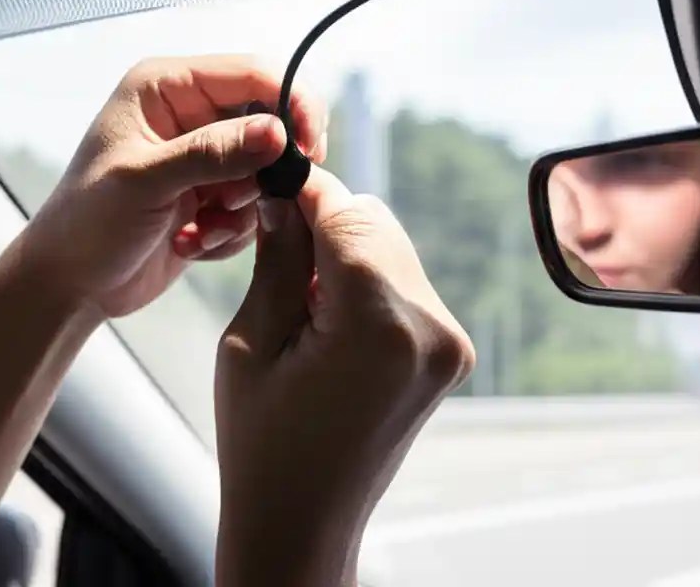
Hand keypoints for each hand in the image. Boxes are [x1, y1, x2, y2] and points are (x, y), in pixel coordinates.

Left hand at [18, 55, 326, 317]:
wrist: (69, 284)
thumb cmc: (86, 223)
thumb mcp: (145, 182)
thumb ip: (211, 154)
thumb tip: (277, 133)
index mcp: (166, 86)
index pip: (252, 73)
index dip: (291, 104)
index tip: (309, 149)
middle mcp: (187, 113)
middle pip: (268, 121)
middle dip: (264, 169)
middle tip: (244, 203)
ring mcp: (200, 156)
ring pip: (264, 170)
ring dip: (242, 209)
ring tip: (199, 230)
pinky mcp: (209, 195)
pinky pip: (252, 206)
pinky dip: (232, 231)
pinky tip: (191, 243)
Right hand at [215, 168, 473, 586]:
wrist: (302, 523)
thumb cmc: (261, 444)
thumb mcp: (250, 342)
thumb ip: (279, 260)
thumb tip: (285, 195)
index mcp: (378, 327)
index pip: (348, 216)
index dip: (305, 190)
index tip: (272, 176)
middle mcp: (430, 329)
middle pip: (376, 223)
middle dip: (324, 222)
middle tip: (273, 242)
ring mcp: (448, 344)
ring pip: (391, 248)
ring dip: (345, 253)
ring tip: (296, 299)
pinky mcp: (449, 354)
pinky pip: (404, 284)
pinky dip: (365, 282)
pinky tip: (326, 320)